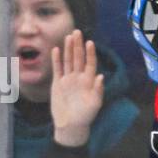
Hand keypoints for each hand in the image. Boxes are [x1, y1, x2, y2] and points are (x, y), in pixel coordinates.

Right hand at [51, 30, 104, 146]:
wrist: (70, 125)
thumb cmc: (85, 116)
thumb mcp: (95, 104)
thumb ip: (98, 90)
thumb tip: (101, 76)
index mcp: (89, 82)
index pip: (90, 64)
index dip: (90, 53)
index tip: (89, 42)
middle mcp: (79, 78)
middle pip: (78, 58)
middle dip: (78, 46)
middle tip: (77, 32)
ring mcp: (68, 80)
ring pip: (68, 61)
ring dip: (68, 49)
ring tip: (68, 37)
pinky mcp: (58, 84)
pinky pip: (58, 69)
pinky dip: (57, 60)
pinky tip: (56, 49)